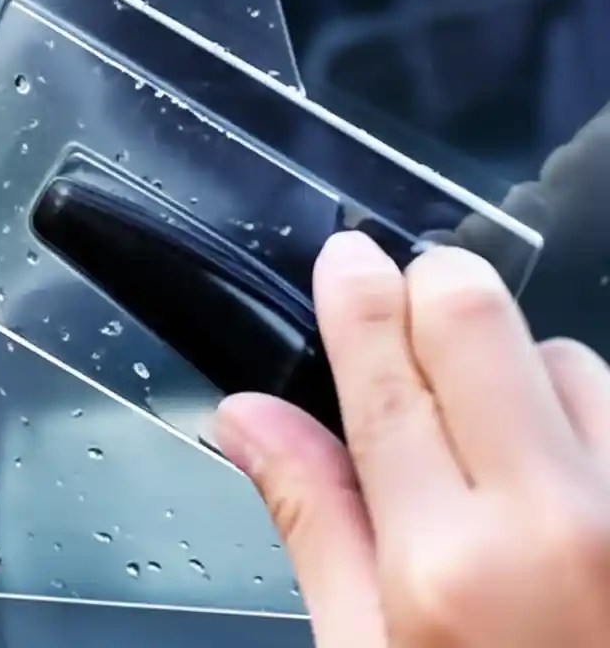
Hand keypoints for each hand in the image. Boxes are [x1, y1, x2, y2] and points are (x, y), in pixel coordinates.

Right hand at [215, 231, 609, 646]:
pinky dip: (586, 417)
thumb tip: (249, 421)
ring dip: (518, 367)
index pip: (384, 376)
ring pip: (571, 358)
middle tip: (405, 300)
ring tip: (492, 439)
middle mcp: (560, 525)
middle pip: (480, 320)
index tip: (347, 258)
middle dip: (433, 290)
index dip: (356, 295)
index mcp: (447, 568)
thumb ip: (314, 522)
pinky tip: (563, 479)